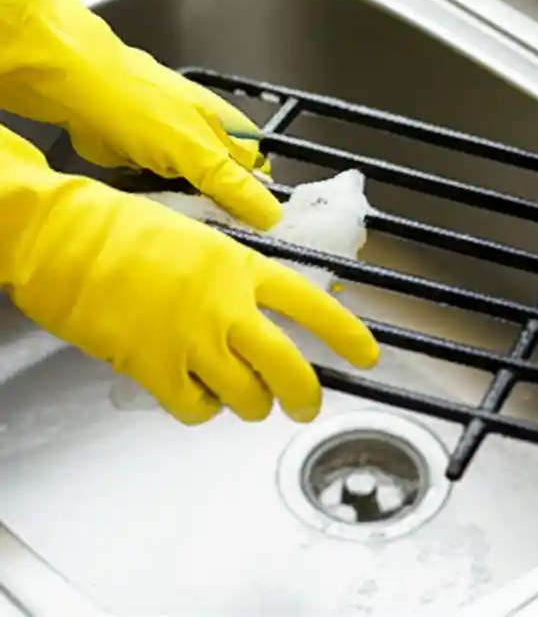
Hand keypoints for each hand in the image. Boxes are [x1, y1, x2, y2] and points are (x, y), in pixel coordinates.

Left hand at [0, 0, 279, 229]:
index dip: (258, 203)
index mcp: (233, 131)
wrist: (77, 88)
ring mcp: (177, 152)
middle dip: (220, 212)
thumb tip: (273, 217)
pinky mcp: (147, 162)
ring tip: (179, 226)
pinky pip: (164, 193)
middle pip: (227, 189)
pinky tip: (155, 214)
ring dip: (187, 211)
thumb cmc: (142, 109)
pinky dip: (160, 203)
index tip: (250, 233)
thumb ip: (234, 186)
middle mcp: (210, 141)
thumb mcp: (197, 152)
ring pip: (194, 194)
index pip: (260, 178)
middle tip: (209, 235)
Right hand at [0, 126, 378, 424]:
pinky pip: (198, 410)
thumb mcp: (205, 240)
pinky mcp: (155, 370)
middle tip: (306, 406)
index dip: (347, 335)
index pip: (313, 306)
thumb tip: (267, 311)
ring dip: (252, 404)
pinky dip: (202, 409)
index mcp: (243, 269)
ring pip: (248, 399)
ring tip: (241, 393)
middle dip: (305, 397)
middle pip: (290, 369)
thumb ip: (240, 279)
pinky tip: (195, 392)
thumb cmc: (126, 232)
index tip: (367, 356)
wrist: (65, 240)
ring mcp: (192, 342)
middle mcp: (226, 309)